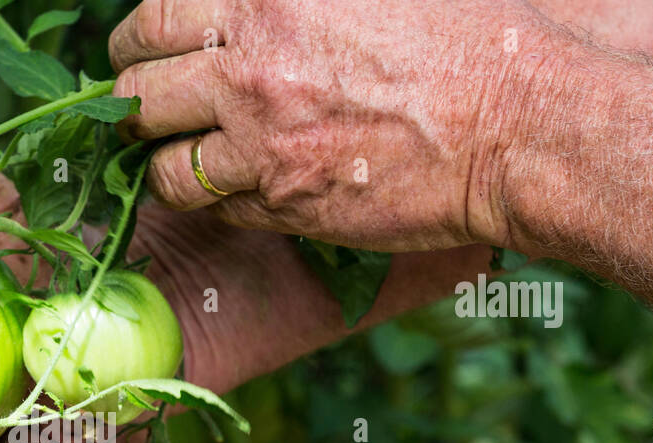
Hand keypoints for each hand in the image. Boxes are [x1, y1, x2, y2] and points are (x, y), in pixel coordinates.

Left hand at [109, 0, 557, 251]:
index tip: (144, 54)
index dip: (139, 42)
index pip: (152, 19)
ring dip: (167, 165)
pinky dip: (219, 203)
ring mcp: (262, 146)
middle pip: (137, 97)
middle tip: (147, 112)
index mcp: (261, 1)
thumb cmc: (465, 34)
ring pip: (164, 169)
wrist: (518, 122)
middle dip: (133, 107)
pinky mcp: (285, 205)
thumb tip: (241, 2)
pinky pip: (216, 211)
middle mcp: (248, 72)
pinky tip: (244, 187)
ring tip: (184, 159)